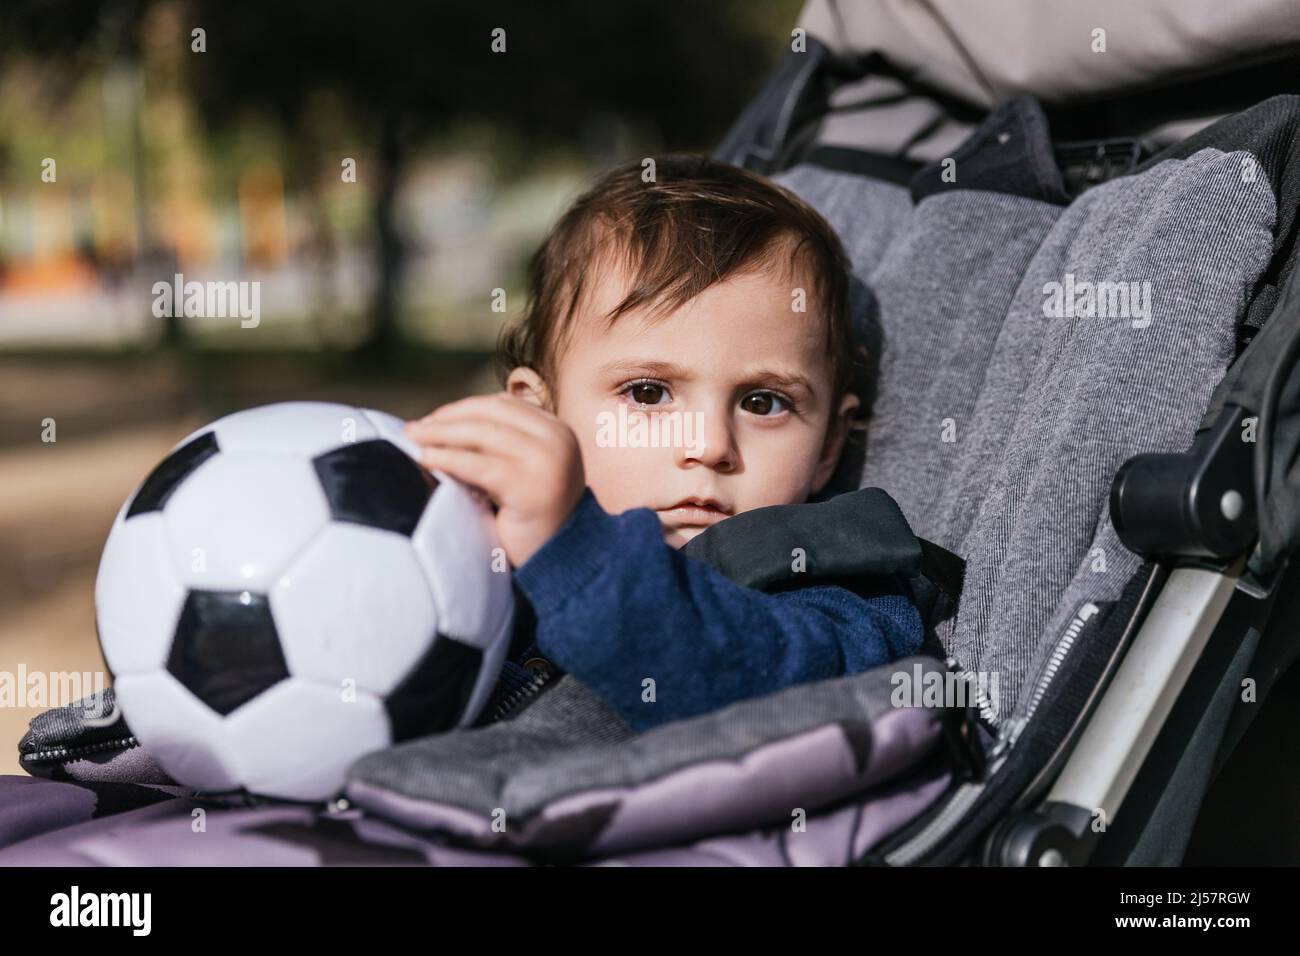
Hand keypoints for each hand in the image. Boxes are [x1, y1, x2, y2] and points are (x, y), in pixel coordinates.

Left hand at [404, 393, 585, 567]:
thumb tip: (445, 423)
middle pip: (491, 414)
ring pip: (482, 434)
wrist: (562, 558)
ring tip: (413, 439)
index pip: (504, 405)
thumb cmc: (535, 516)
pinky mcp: (530, 486)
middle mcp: (557, 439)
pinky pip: (478, 465)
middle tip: (414, 428)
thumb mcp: (525, 468)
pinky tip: (426, 460)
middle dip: (447, 418)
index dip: (464, 408)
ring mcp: (547, 461)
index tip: (434, 418)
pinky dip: (447, 458)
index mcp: (557, 430)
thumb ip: (503, 444)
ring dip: (441, 434)